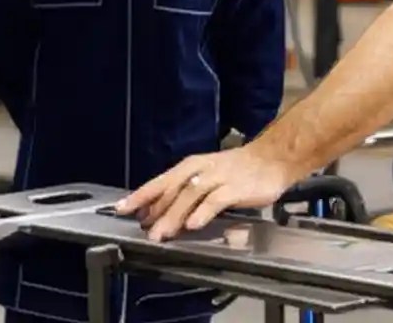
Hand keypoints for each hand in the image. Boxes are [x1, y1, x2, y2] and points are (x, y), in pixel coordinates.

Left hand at [114, 142, 296, 240]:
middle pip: (171, 189)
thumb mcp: (207, 175)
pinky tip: (193, 225)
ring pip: (189, 196)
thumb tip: (162, 213)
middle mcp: (200, 170)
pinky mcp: (235, 188)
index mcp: (189, 167)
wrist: (271, 158)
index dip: (139, 196)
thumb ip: (186, 193)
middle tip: (143, 230)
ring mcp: (217, 178)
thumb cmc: (238, 170)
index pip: (158, 181)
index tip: (121, 208)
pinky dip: (202, 213)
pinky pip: (215, 201)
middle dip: (155, 211)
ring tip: (162, 234)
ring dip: (173, 216)